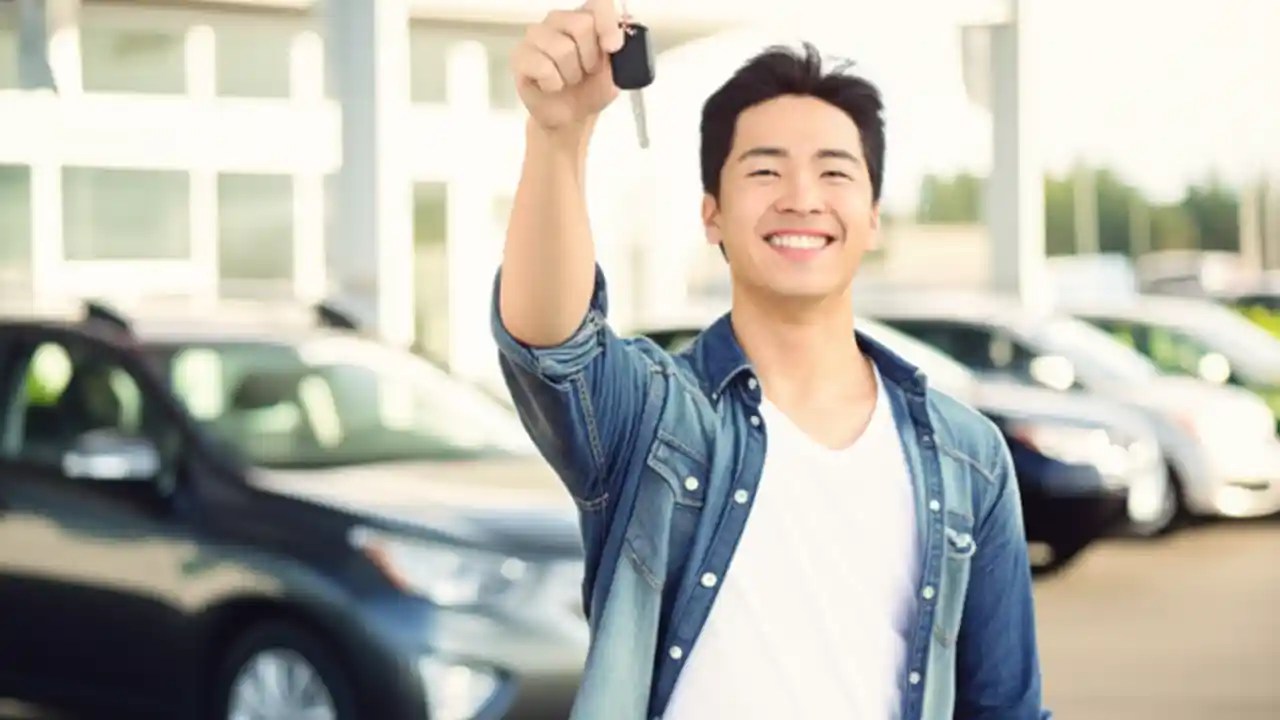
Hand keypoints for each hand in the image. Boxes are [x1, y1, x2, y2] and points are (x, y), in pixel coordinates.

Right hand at [511, 0, 626, 132]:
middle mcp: (559, 20)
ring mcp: (536, 36)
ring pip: (562, 48)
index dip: (608, 24)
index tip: (612, 48)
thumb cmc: (590, 90)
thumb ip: (621, 52)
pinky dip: (554, 84)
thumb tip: (618, 39)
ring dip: (571, 74)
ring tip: (568, 80)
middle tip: (586, 71)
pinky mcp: (520, 56)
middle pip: (581, 24)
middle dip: (590, 57)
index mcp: (585, 18)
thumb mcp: (616, 73)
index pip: (599, 2)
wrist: (570, 118)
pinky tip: (551, 86)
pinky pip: (543, 67)